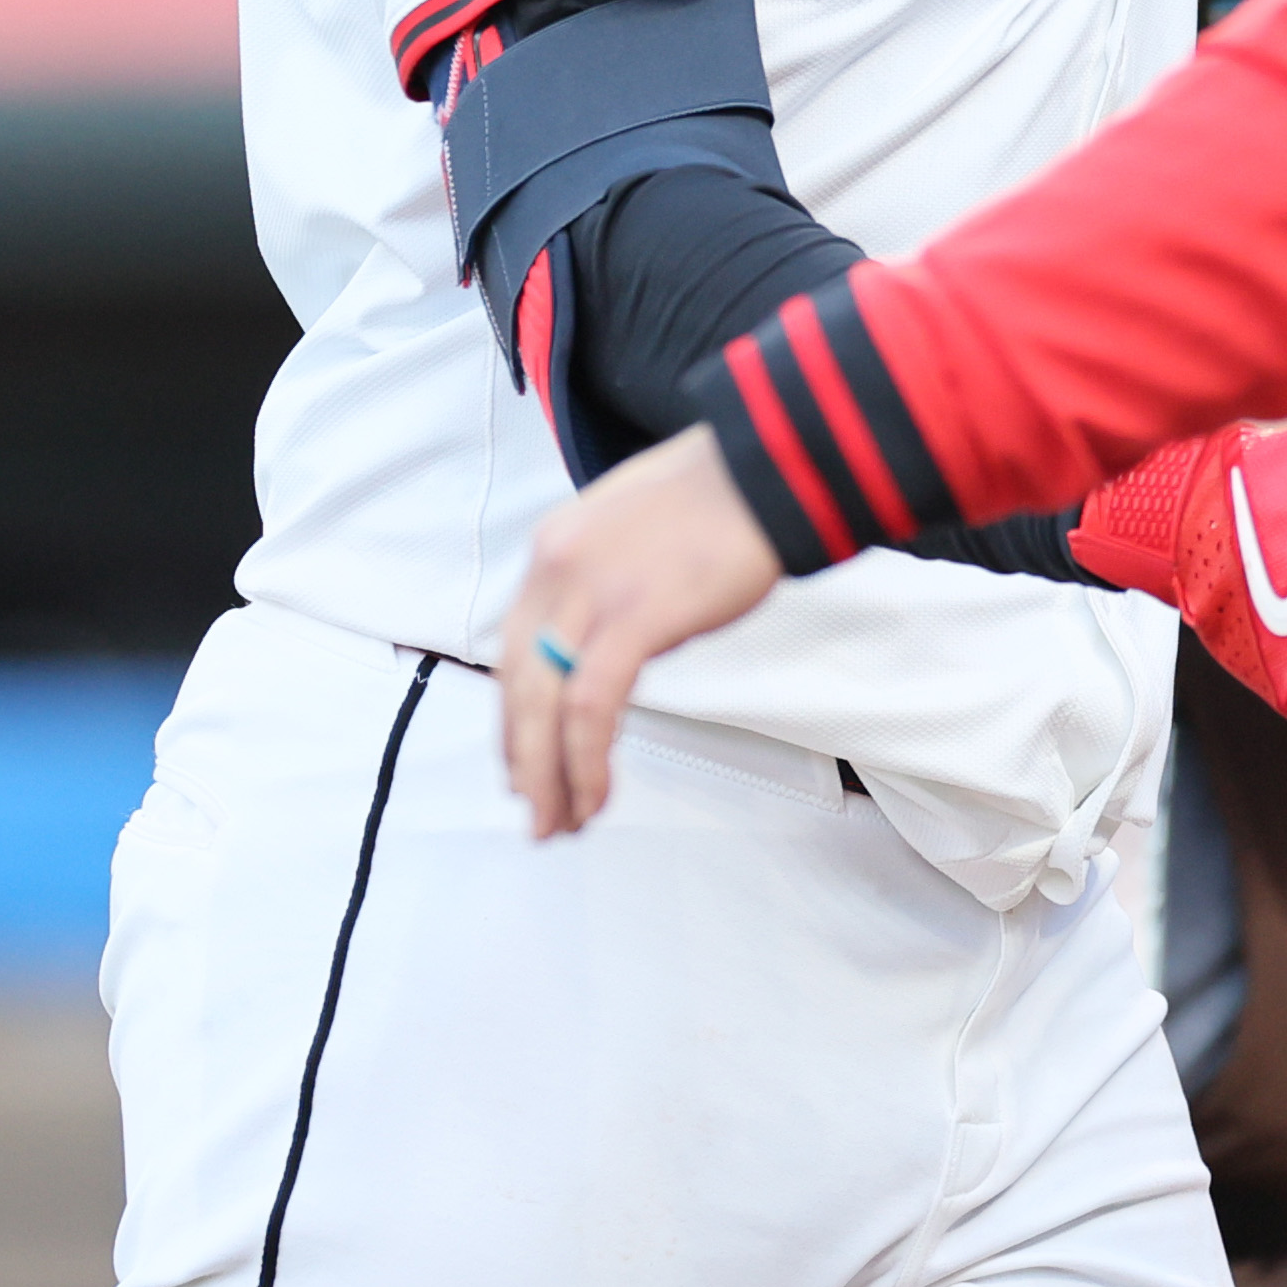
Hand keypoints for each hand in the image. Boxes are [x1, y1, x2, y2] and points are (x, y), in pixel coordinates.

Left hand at [500, 425, 781, 838]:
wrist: (770, 464)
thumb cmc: (725, 490)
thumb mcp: (635, 526)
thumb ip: (609, 578)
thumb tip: (611, 636)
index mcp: (555, 547)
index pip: (516, 650)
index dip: (515, 715)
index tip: (525, 758)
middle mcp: (556, 570)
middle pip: (518, 687)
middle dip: (523, 759)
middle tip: (535, 810)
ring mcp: (592, 593)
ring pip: (544, 708)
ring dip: (548, 777)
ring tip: (561, 823)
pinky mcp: (635, 618)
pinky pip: (591, 709)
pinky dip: (586, 762)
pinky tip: (595, 795)